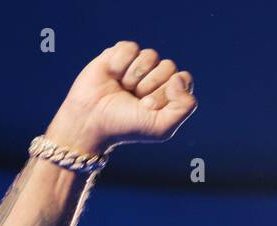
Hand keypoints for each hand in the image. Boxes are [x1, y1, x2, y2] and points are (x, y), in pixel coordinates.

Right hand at [45, 41, 196, 154]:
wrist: (91, 120)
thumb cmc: (127, 126)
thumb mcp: (162, 127)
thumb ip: (184, 106)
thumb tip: (180, 77)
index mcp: (170, 94)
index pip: (183, 80)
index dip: (168, 93)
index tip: (150, 107)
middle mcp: (156, 77)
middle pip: (169, 66)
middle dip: (151, 85)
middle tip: (137, 100)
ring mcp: (138, 65)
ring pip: (151, 55)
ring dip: (136, 75)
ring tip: (124, 89)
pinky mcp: (119, 54)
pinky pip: (131, 48)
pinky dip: (121, 63)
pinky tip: (112, 75)